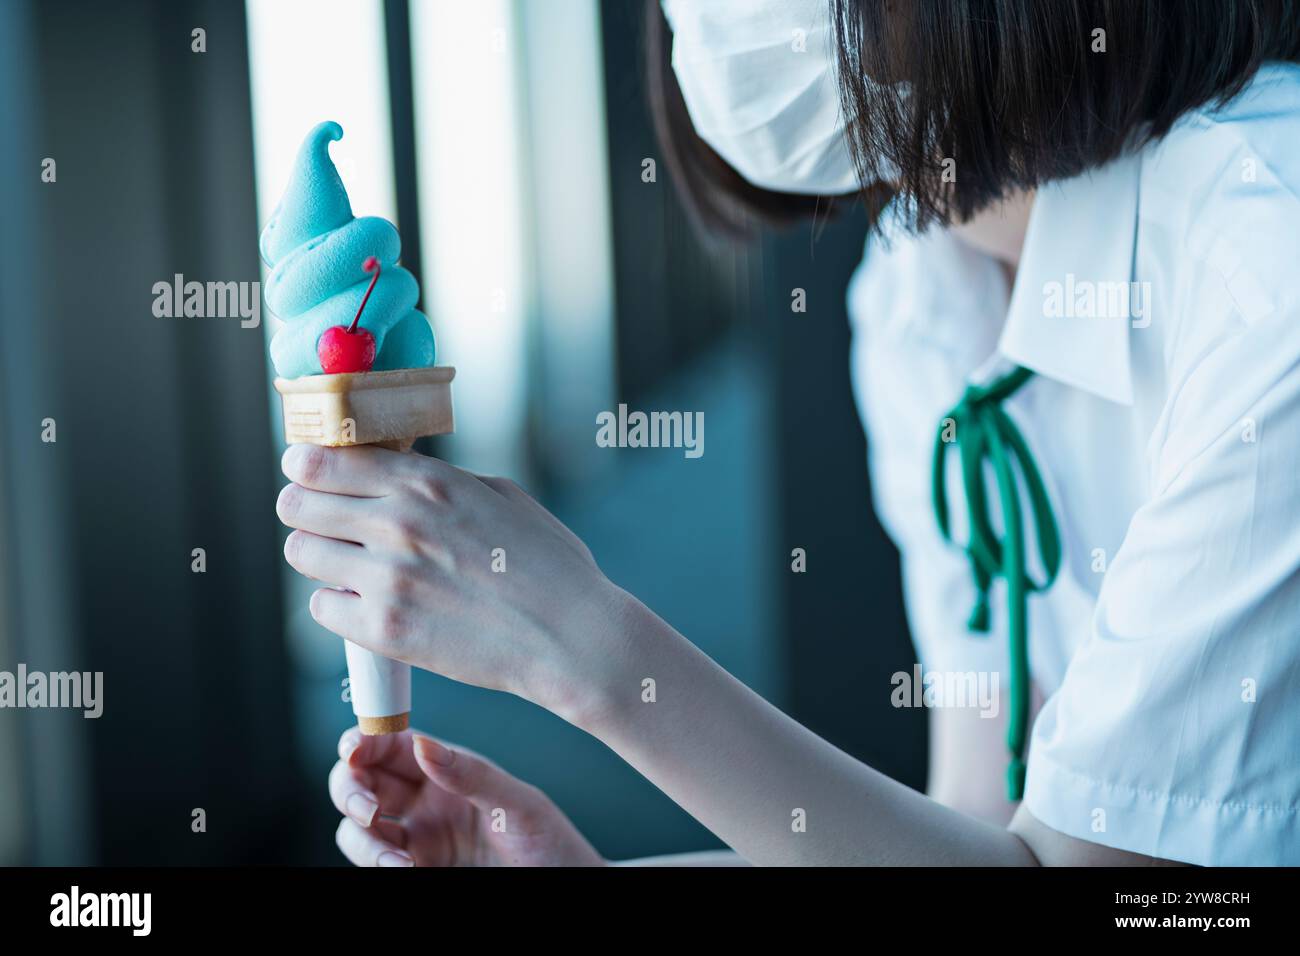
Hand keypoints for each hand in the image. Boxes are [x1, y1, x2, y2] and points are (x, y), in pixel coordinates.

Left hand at [276, 444, 631, 723]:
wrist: (571, 635)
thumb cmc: (548, 564)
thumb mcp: (499, 494)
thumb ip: (438, 480)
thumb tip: (392, 472)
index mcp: (426, 481)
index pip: (322, 460)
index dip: (305, 465)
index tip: (306, 470)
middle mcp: (398, 523)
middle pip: (296, 503)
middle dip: (303, 508)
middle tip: (319, 519)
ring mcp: (387, 578)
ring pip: (301, 553)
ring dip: (317, 556)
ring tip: (347, 564)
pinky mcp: (384, 630)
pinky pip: (322, 607)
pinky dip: (338, 605)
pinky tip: (368, 603)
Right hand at [329, 727, 604, 866]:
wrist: (565, 887)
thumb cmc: (553, 844)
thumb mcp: (519, 804)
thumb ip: (472, 774)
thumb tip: (425, 745)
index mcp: (448, 769)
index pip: (393, 744)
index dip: (366, 741)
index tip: (355, 750)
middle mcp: (425, 800)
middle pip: (361, 780)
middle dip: (350, 788)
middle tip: (369, 810)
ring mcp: (417, 837)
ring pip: (358, 826)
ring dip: (363, 838)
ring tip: (399, 860)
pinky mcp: (416, 869)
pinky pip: (373, 862)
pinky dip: (374, 862)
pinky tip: (404, 868)